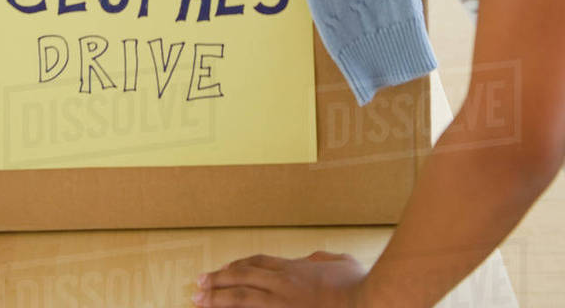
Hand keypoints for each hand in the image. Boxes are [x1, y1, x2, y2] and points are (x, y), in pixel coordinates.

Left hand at [194, 251, 367, 306]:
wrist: (367, 302)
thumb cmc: (359, 286)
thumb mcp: (342, 263)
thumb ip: (323, 260)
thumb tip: (311, 260)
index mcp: (295, 269)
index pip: (258, 264)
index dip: (237, 266)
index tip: (222, 270)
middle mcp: (284, 284)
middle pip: (243, 278)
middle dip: (218, 281)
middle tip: (197, 284)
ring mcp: (283, 303)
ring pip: (242, 298)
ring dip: (217, 298)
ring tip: (198, 300)